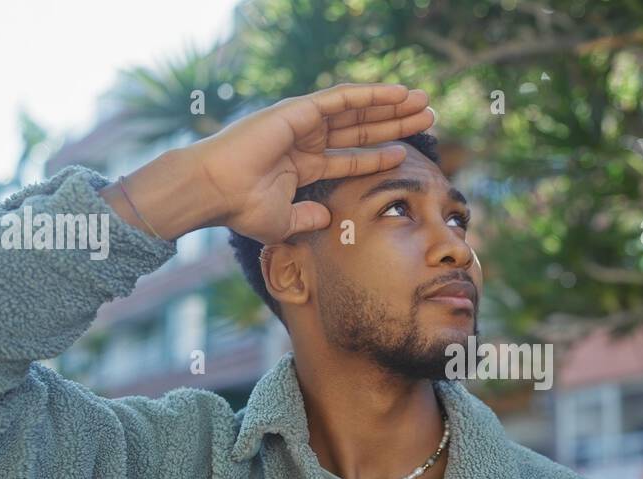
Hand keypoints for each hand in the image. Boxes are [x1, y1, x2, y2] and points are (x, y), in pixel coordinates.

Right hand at [188, 82, 433, 242]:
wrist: (215, 191)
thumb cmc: (240, 207)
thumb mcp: (283, 221)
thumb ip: (307, 217)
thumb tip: (327, 217)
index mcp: (301, 164)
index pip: (350, 157)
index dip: (378, 156)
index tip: (405, 153)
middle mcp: (304, 139)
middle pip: (361, 129)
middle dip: (394, 123)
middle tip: (428, 118)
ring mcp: (302, 122)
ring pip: (357, 109)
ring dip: (391, 104)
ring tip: (423, 101)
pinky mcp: (299, 110)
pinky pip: (342, 98)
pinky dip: (371, 94)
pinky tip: (396, 92)